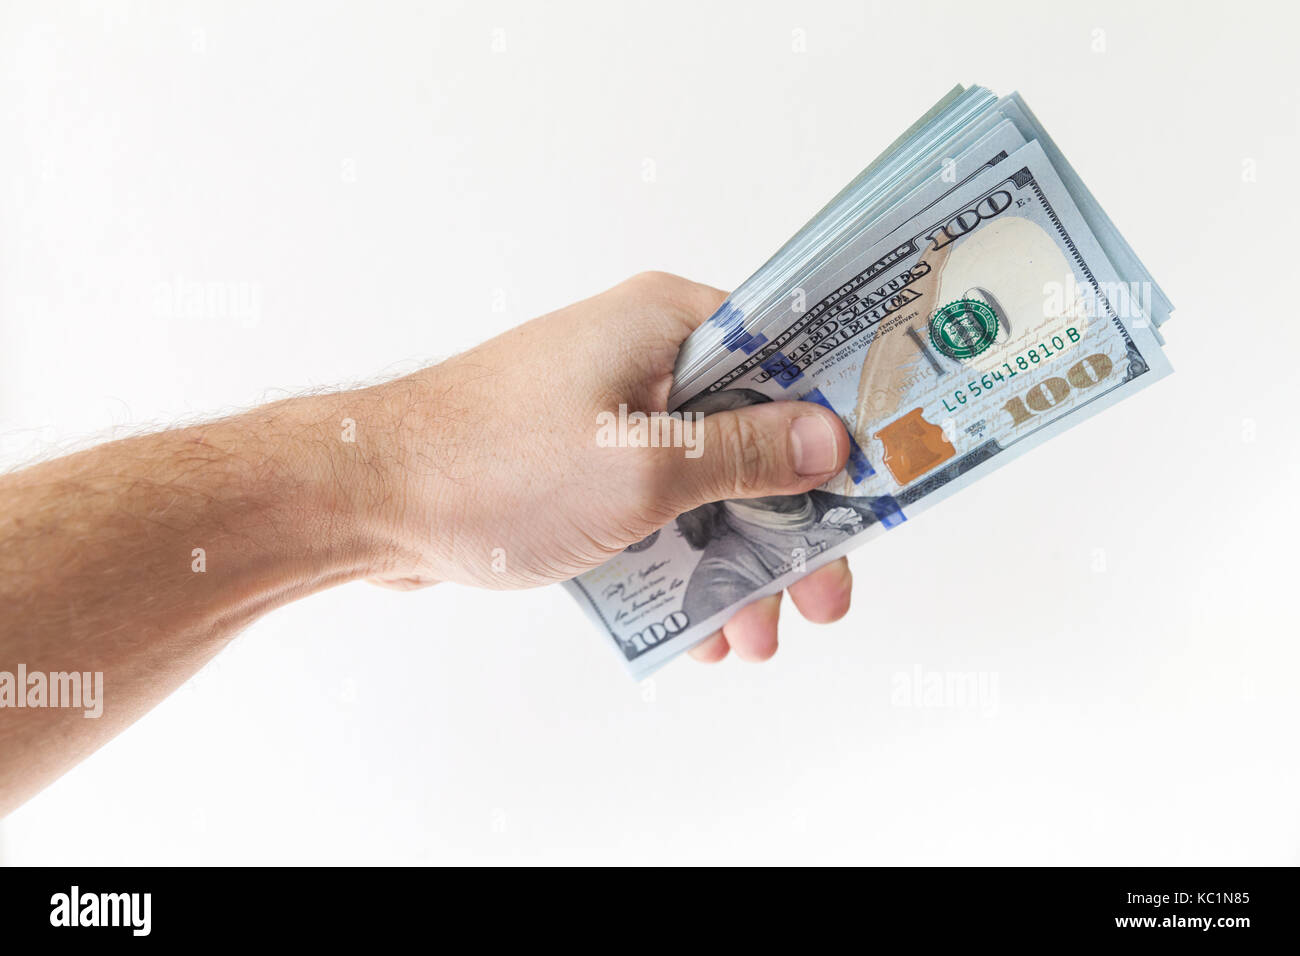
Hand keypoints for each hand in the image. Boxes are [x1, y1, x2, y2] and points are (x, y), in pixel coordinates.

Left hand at [364, 272, 855, 662]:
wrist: (363, 505)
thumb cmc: (491, 468)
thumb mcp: (641, 468)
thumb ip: (743, 457)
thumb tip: (828, 441)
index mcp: (666, 325)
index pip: (789, 353)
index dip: (840, 420)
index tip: (879, 483)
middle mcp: (642, 359)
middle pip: (753, 435)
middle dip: (789, 525)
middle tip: (823, 596)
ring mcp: (609, 414)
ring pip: (704, 485)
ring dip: (734, 562)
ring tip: (754, 636)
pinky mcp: (580, 466)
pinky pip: (654, 511)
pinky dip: (676, 563)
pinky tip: (694, 631)